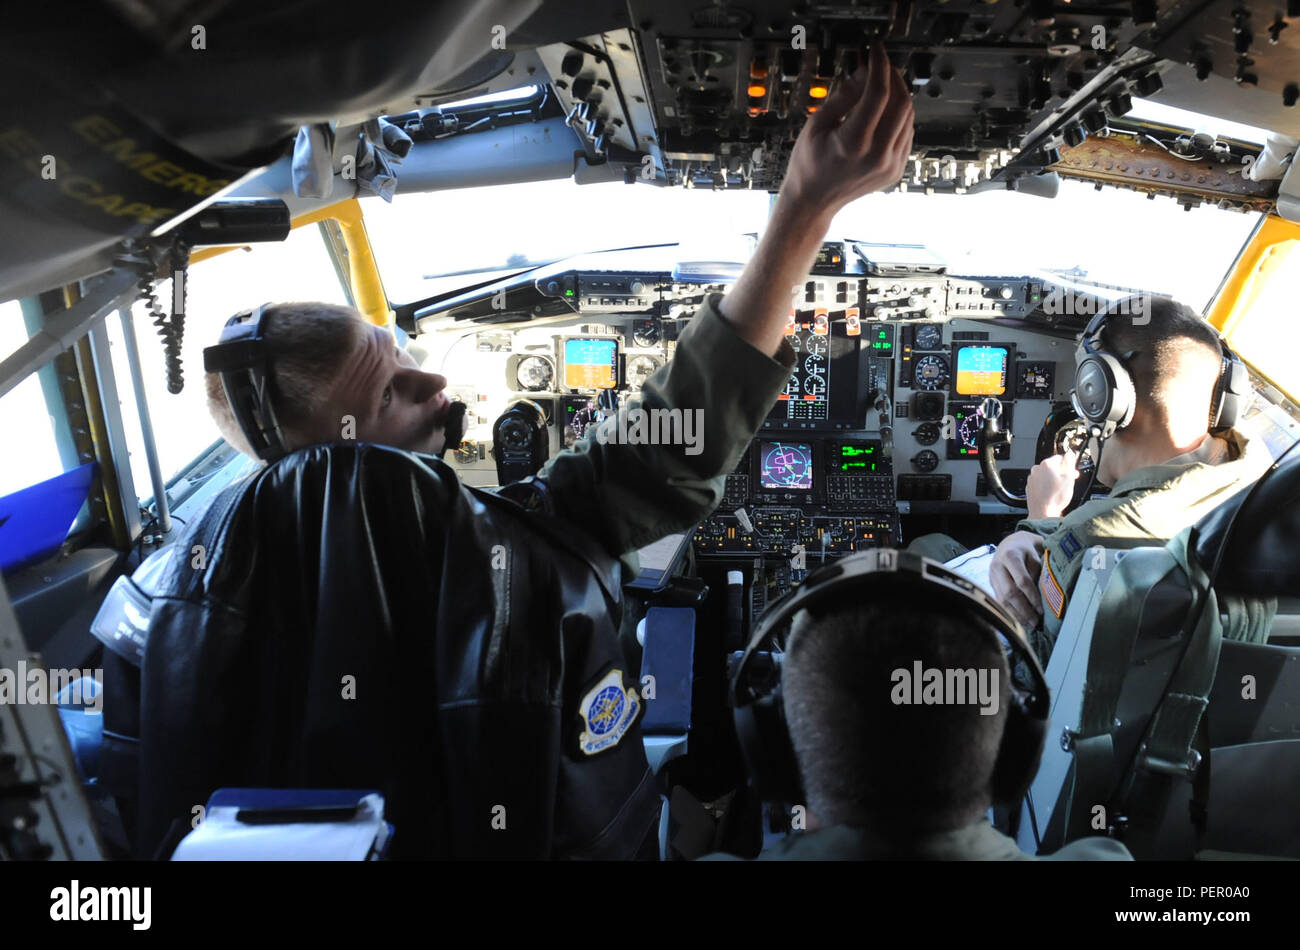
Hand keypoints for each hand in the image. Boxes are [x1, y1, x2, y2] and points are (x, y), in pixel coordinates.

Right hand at [776, 41, 914, 220]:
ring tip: (880, 87)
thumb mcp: (817, 124)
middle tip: (881, 66)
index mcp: (853, 143)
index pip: (879, 93)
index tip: (876, 51)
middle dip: (893, 77)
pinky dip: (899, 116)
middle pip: (901, 102)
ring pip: (908, 117)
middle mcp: (877, 156)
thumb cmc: (809, 165)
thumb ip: (844, 96)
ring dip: (898, 95)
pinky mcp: (896, 169)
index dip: (880, 66)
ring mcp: (890, 165)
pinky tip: (884, 111)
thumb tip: (865, 72)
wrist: (814, 202)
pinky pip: (907, 133)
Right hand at [990, 531, 1044, 627]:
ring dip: (1015, 614)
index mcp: (1011, 556)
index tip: (1041, 609)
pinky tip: (1018, 619)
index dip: (1032, 597)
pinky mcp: (990, 582)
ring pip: (1002, 599)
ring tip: (1028, 624)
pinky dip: (1009, 611)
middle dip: (1023, 610)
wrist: (1011, 542)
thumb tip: (1044, 597)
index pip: (1022, 581)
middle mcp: (998, 566)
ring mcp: (992, 575)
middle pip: (1009, 592)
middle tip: (1035, 622)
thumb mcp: (1037, 555)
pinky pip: (998, 600)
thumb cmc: (1027, 550)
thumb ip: (1038, 573)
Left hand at [1026, 450, 1079, 520]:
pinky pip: (1040, 483)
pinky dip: (1046, 486)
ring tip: (1060, 489)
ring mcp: (1031, 478)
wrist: (1042, 512)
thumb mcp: (1069, 478)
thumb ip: (1070, 463)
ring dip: (1054, 479)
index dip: (1068, 465)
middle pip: (1052, 467)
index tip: (1072, 472)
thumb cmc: (1055, 497)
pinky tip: (1052, 493)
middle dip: (1061, 473)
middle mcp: (1036, 469)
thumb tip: (1070, 454)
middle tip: (1069, 481)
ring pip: (1046, 475)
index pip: (1060, 458)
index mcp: (1046, 464)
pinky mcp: (1029, 487)